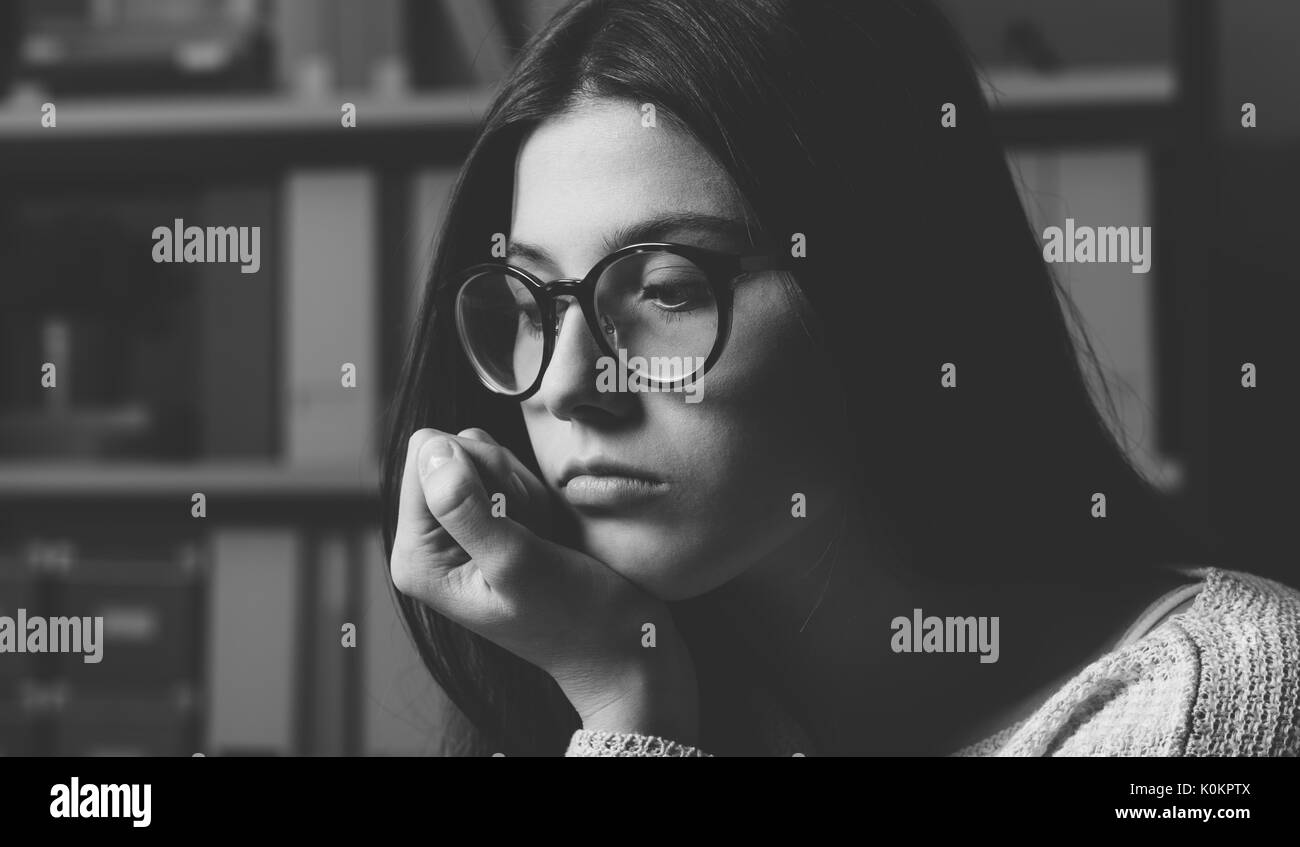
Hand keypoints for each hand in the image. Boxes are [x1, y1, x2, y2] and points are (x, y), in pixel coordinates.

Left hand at [391, 427, 699, 742]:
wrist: (615, 645)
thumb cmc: (574, 615)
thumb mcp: (518, 562)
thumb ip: (467, 508)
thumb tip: (431, 448)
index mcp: (417, 557)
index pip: (425, 455)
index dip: (477, 469)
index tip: (513, 517)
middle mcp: (428, 541)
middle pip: (451, 450)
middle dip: (502, 479)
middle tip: (533, 532)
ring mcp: (457, 531)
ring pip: (481, 455)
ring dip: (522, 487)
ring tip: (540, 536)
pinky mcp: (487, 524)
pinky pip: (502, 470)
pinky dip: (531, 490)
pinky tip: (544, 529)